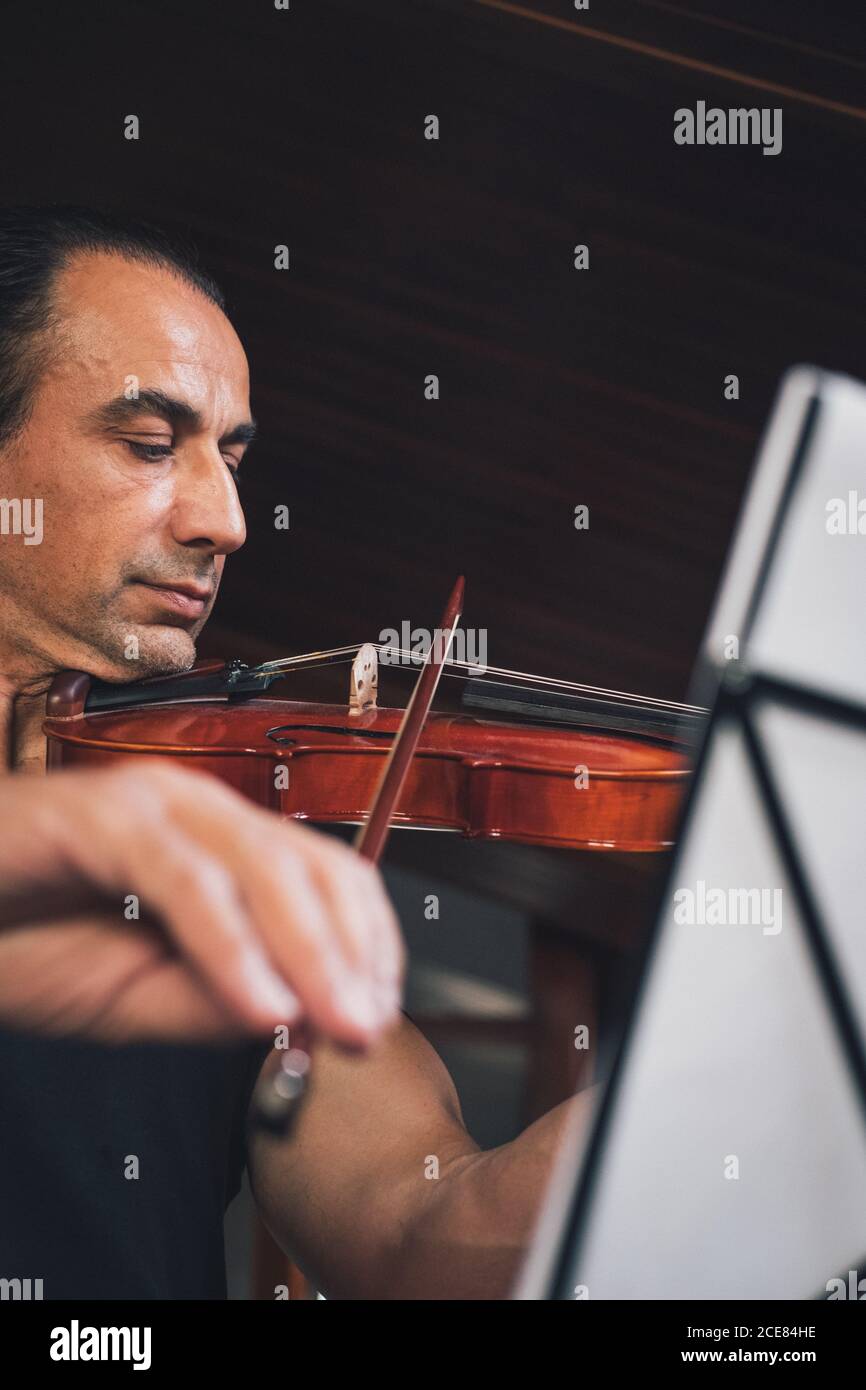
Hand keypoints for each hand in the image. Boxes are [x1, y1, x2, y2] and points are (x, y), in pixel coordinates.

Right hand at [0, 760, 404, 1044]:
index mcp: (219, 843)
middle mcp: (196, 812)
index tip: (379, 1015)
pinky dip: (229, 944)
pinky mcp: (96, 818)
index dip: (368, 944)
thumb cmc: (20, 942)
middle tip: (367, 1031)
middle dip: (353, 954)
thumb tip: (302, 1016)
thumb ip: (215, 1001)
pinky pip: (183, 879)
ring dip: (308, 951)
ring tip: (330, 1024)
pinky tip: (255, 1003)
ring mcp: (148, 807)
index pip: (327, 877)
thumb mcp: (136, 996)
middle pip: (310, 867)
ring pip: (261, 866)